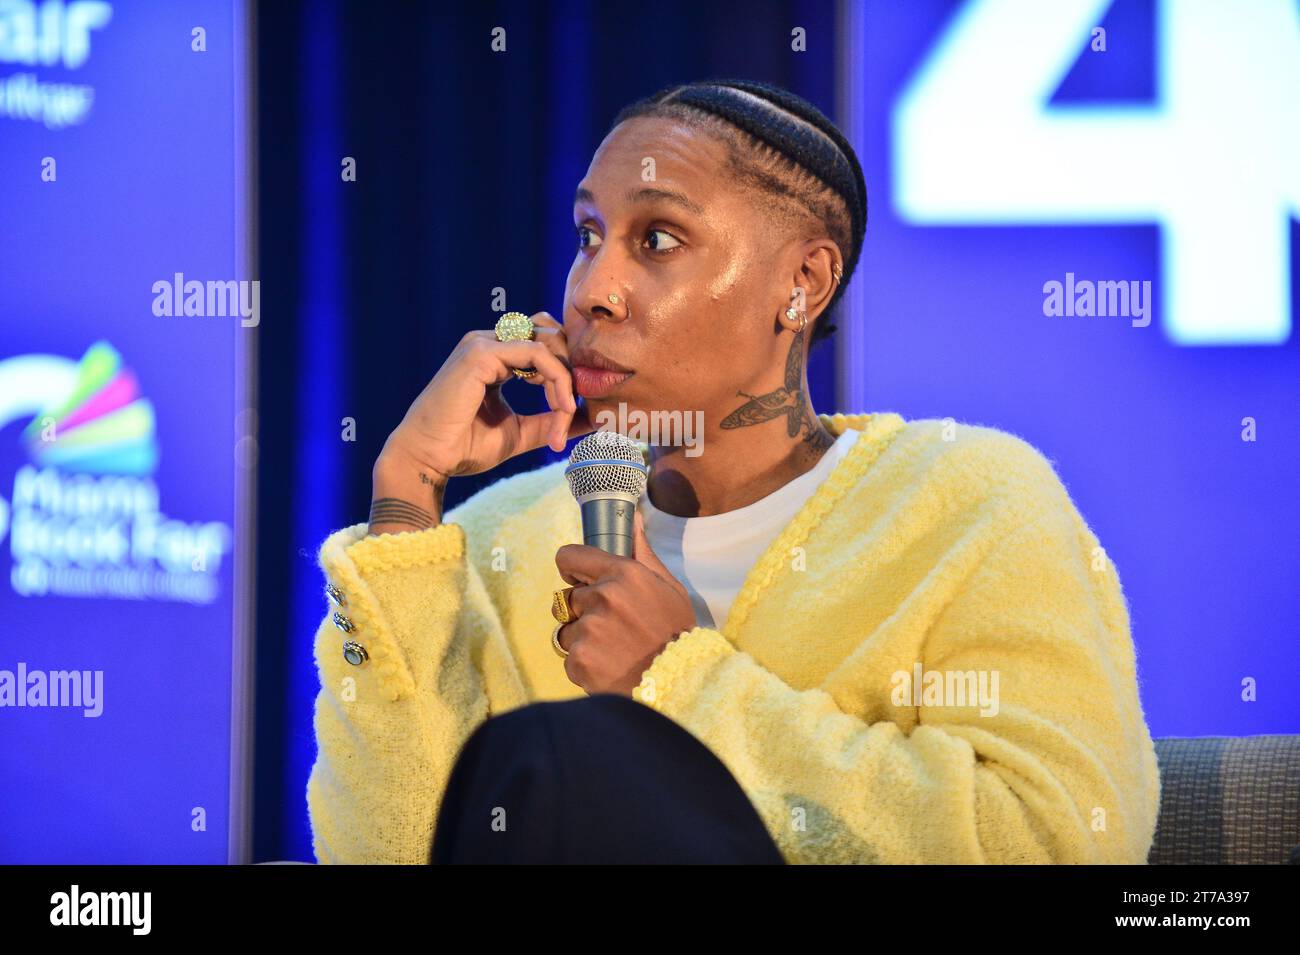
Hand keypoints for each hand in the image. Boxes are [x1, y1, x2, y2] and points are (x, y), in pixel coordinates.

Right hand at [369, 312, 593, 534]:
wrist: (428, 459)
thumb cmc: (464, 447)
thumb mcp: (520, 432)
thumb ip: (550, 421)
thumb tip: (588, 418)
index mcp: (494, 357)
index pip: (544, 345)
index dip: (565, 374)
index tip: (570, 414)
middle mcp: (488, 343)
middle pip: (550, 335)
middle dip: (570, 371)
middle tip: (571, 411)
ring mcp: (482, 343)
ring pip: (547, 342)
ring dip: (565, 380)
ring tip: (563, 414)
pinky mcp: (481, 352)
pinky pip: (537, 353)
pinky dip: (556, 380)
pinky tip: (558, 408)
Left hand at [554, 509, 697, 695]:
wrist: (682, 685)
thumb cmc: (678, 634)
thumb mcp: (669, 588)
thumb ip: (643, 554)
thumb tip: (634, 519)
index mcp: (623, 574)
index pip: (570, 557)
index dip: (572, 568)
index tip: (578, 580)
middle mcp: (602, 598)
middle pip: (569, 598)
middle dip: (585, 612)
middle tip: (615, 629)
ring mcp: (588, 630)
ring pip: (568, 631)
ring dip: (584, 641)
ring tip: (615, 652)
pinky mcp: (579, 661)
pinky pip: (570, 659)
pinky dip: (585, 666)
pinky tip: (611, 669)